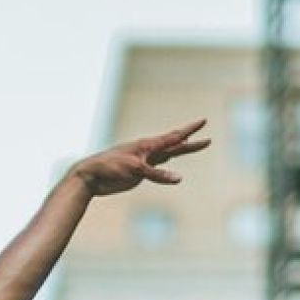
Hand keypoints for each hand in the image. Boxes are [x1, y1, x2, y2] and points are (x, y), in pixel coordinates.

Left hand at [73, 118, 210, 194]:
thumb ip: (158, 174)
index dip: (190, 130)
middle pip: (175, 146)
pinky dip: (167, 167)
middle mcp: (148, 151)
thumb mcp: (136, 170)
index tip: (203, 121)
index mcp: (148, 145)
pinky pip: (158, 168)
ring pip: (167, 155)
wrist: (92, 176)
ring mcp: (144, 161)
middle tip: (208, 140)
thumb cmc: (111, 167)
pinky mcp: (138, 173)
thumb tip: (179, 178)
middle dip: (192, 143)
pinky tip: (172, 166)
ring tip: (194, 146)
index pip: (174, 136)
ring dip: (181, 151)